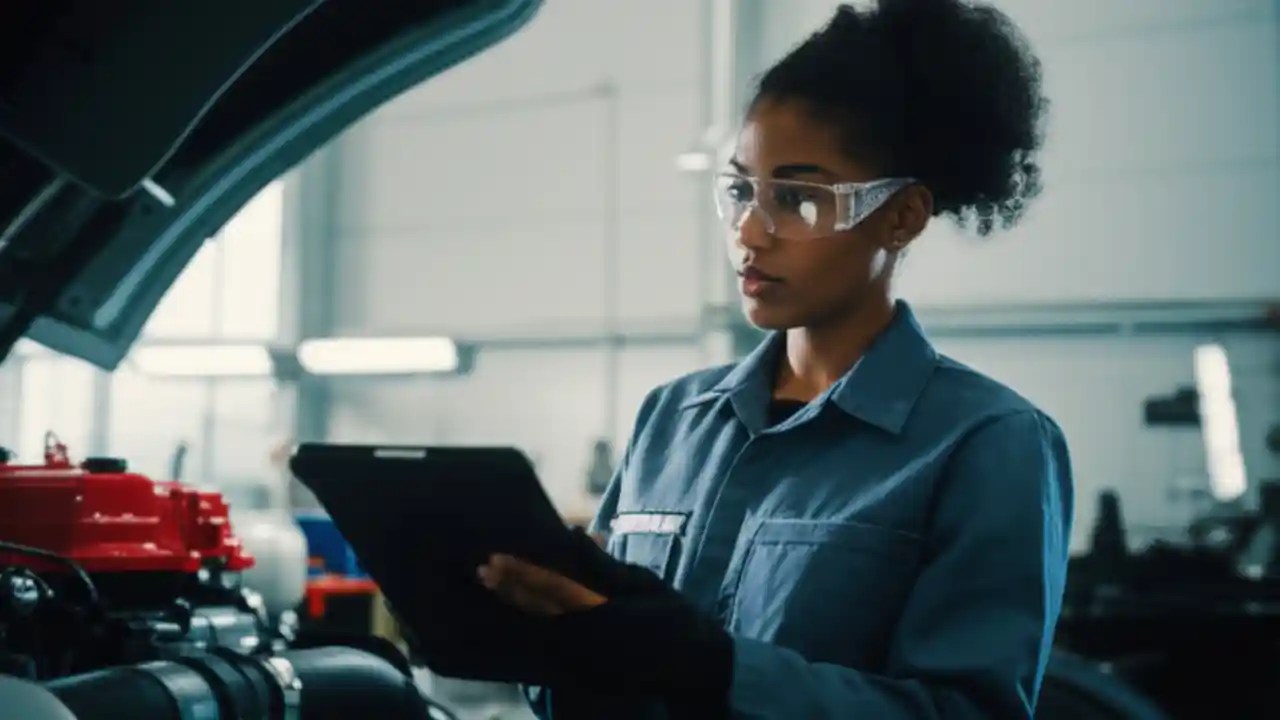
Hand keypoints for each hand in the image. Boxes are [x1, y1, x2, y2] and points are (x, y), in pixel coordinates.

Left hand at [483, 529, 733, 713]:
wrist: (692, 662)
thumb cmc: (672, 615)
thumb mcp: (643, 583)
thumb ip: (603, 565)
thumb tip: (574, 534)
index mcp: (604, 613)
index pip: (551, 590)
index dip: (522, 575)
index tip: (497, 560)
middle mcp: (591, 640)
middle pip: (538, 612)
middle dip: (511, 591)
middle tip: (484, 572)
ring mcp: (587, 661)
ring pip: (540, 632)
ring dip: (517, 610)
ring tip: (495, 588)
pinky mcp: (587, 674)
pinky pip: (551, 650)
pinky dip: (534, 631)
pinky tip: (519, 614)